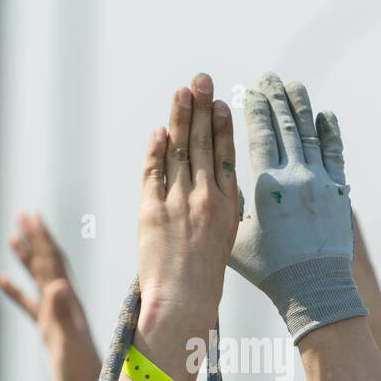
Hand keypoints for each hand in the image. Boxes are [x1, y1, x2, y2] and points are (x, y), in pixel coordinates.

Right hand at [0, 213, 98, 380]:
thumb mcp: (68, 343)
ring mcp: (55, 317)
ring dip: (26, 258)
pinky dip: (16, 290)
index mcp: (68, 304)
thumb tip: (57, 285)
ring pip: (38, 280)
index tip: (32, 216)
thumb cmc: (82, 374)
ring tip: (12, 237)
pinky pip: (29, 304)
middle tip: (22, 214)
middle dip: (35, 239)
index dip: (43, 239)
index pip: (54, 264)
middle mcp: (63, 305)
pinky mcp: (48, 331)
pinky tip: (2, 280)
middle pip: (47, 264)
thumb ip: (62, 315)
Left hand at [137, 74, 238, 332]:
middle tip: (201, 79)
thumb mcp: (224, 239)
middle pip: (202, 145)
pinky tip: (160, 130)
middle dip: (201, 109)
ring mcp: (179, 203)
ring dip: (180, 118)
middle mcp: (205, 199)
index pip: (224, 156)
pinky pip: (153, 172)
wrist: (183, 300)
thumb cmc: (203, 278)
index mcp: (227, 206)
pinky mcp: (153, 211)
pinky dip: (156, 149)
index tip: (220, 103)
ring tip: (182, 91)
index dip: (221, 127)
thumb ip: (218, 207)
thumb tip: (211, 180)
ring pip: (179, 151)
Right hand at [229, 72, 367, 342]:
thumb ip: (230, 205)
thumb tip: (216, 179)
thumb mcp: (237, 237)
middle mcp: (295, 177)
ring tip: (294, 85)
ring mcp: (320, 182)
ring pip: (309, 134)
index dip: (256, 109)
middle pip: (284, 126)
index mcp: (266, 186)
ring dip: (301, 106)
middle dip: (276, 97)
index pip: (260, 135)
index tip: (252, 90)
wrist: (313, 288)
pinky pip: (334, 153)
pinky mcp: (338, 192)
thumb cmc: (269, 268)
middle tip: (269, 76)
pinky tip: (324, 115)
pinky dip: (329, 132)